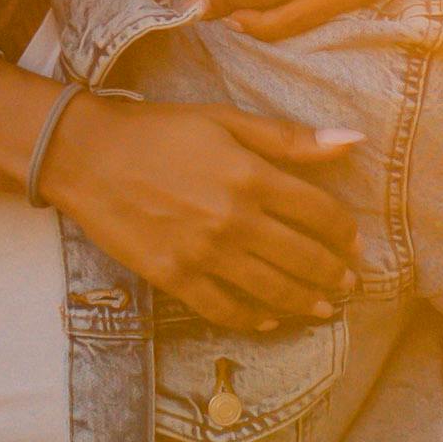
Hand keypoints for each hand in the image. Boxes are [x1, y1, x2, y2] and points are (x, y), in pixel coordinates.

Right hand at [43, 92, 360, 333]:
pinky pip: (224, 308)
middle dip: (335, 274)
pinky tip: (268, 321)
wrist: (87, 155)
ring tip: (325, 308)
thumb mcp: (225, 120)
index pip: (321, 214)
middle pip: (304, 258)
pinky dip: (252, 319)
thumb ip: (289, 138)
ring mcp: (204, 253)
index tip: (355, 243)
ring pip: (272, 290)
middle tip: (350, 284)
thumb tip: (352, 141)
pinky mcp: (174, 277)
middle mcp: (235, 220)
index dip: (346, 233)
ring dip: (306, 303)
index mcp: (252, 176)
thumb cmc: (158, 131)